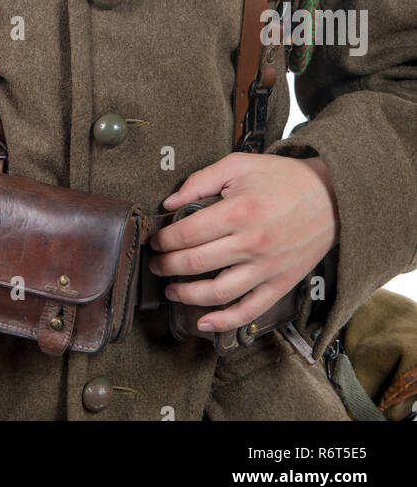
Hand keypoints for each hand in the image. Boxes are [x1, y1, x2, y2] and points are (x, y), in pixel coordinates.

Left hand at [147, 153, 338, 332]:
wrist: (331, 198)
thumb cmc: (283, 178)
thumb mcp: (239, 164)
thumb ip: (200, 180)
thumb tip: (169, 202)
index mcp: (239, 211)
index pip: (188, 233)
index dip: (164, 240)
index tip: (155, 240)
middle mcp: (252, 243)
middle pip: (196, 262)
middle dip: (168, 265)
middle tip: (156, 263)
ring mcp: (267, 267)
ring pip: (218, 292)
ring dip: (187, 295)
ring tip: (172, 290)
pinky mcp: (281, 284)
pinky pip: (249, 310)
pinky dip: (224, 321)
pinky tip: (204, 321)